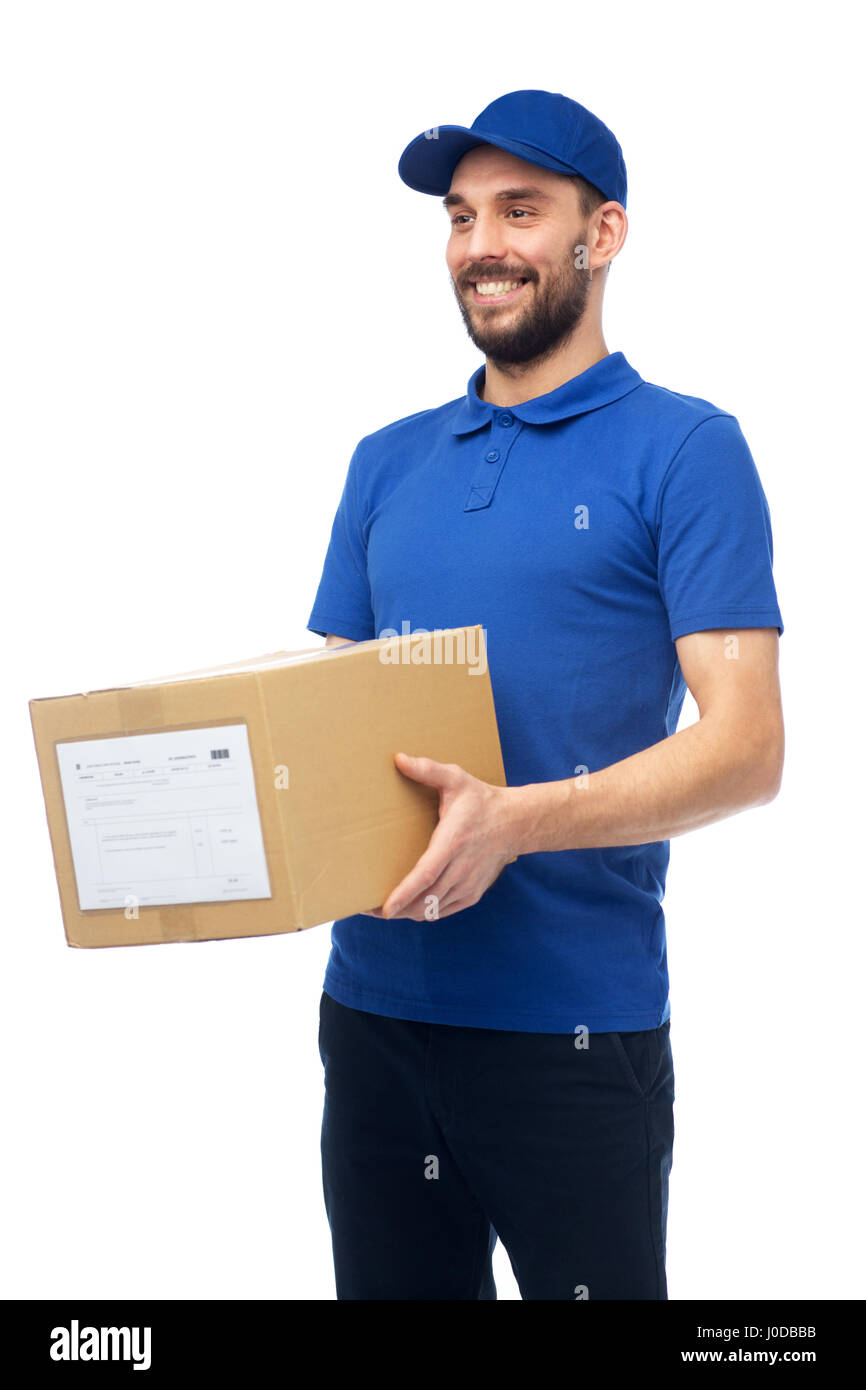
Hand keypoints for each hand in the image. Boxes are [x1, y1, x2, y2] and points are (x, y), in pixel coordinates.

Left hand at [360, 752, 519, 921]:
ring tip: (383, 910)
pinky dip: (424, 913)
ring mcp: (468, 884)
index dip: (404, 893)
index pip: (426, 874)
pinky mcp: (472, 894)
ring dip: (407, 912)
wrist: (516, 822)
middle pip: (424, 899)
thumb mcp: (456, 778)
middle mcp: (461, 869)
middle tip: (368, 909)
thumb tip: (398, 759)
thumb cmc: (481, 800)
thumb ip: (427, 769)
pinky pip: (443, 911)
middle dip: (395, 909)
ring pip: (432, 909)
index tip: (385, 908)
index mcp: (453, 842)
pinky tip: (408, 908)